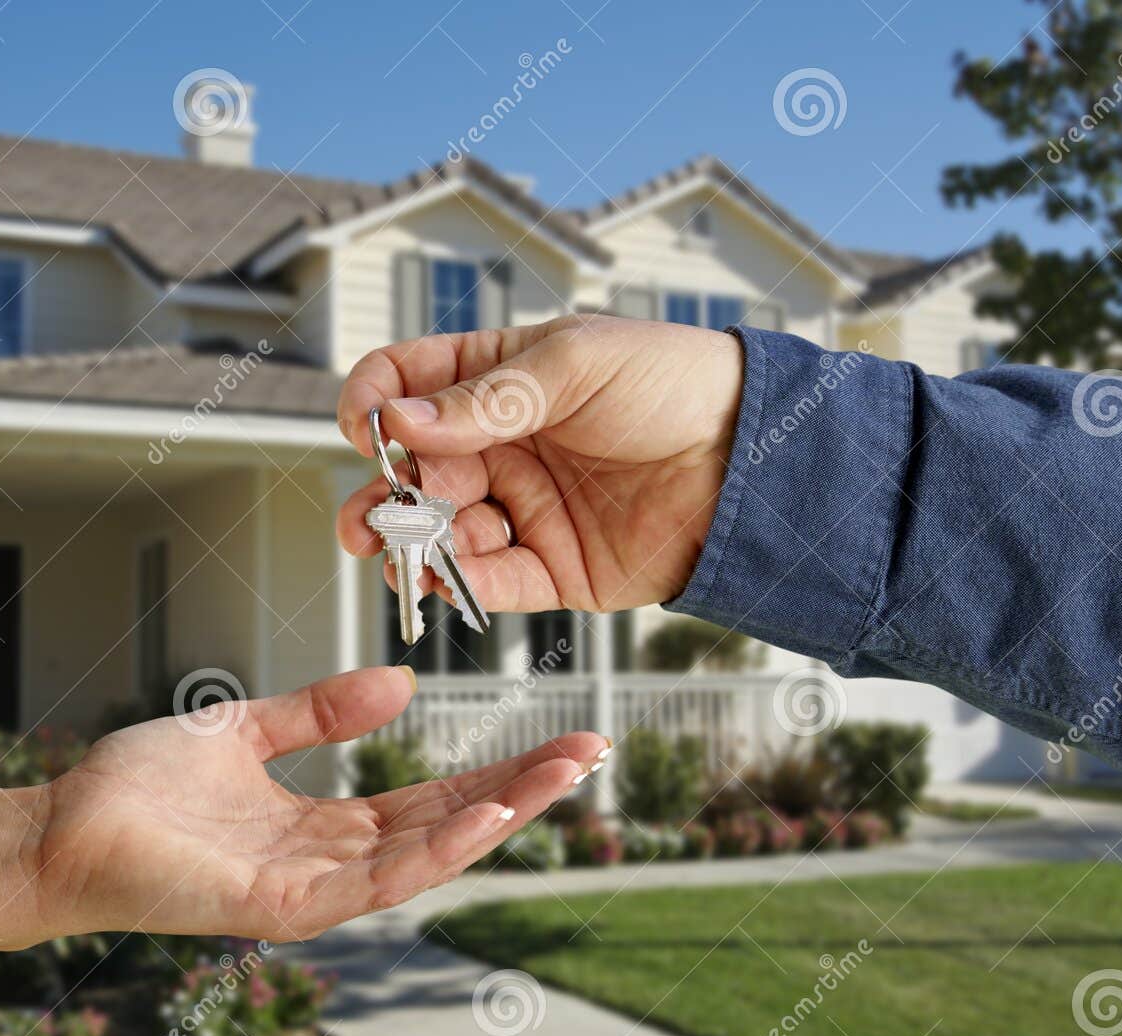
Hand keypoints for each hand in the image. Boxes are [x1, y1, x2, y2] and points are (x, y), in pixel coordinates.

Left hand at [29, 667, 605, 941]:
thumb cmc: (140, 788)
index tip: (556, 740)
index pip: (428, 796)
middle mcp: (326, 862)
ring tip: (558, 777)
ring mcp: (307, 890)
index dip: (495, 769)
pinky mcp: (277, 907)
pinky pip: (367, 881)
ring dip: (495, 818)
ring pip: (422, 857)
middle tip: (590, 753)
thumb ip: (320, 711)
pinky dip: (430, 853)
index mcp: (321, 824)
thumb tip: (401, 685)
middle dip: (519, 792)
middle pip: (443, 826)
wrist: (61, 824)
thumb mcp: (246, 730)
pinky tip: (480, 817)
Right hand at [336, 315, 744, 612]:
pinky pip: (492, 582)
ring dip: (412, 546)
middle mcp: (501, 446)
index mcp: (500, 379)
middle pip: (414, 471)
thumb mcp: (577, 364)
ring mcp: (524, 508)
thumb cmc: (675, 384)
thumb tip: (400, 422)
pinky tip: (444, 581)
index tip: (366, 428)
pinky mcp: (554, 567)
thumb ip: (486, 400)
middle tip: (370, 518)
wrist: (755, 457)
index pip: (409, 384)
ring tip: (399, 555)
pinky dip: (461, 585)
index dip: (376, 402)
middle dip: (381, 496)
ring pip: (442, 533)